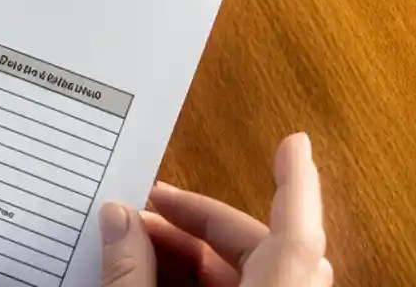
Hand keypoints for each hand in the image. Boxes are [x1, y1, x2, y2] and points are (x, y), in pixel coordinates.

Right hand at [100, 133, 331, 286]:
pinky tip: (155, 280)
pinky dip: (207, 286)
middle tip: (149, 207)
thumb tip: (118, 218)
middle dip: (203, 223)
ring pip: (256, 276)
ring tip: (137, 248)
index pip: (296, 234)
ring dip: (197, 257)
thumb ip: (130, 270)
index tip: (294, 143)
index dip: (296, 184)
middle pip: (264, 250)